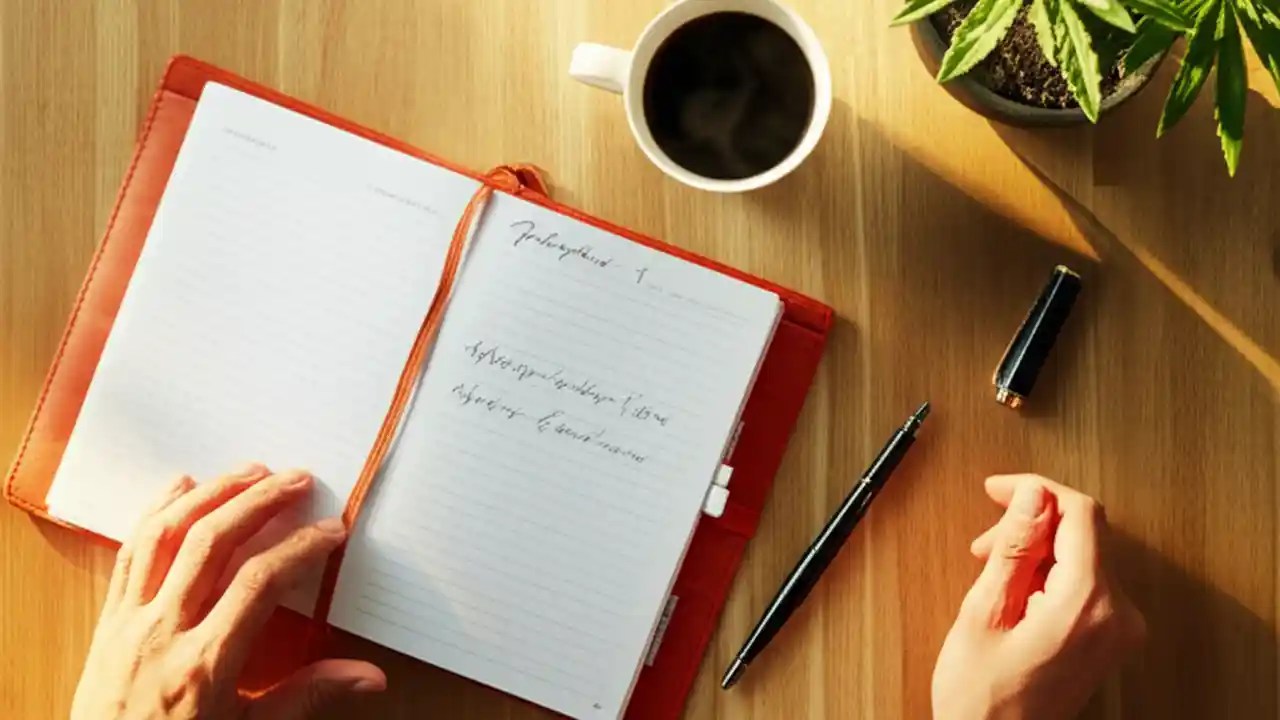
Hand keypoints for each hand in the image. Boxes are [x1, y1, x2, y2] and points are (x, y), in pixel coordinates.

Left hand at [71, 464, 385, 719]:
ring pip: (166, 537)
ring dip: (211, 494)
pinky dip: (155, 513)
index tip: (332, 530)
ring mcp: (129, 621)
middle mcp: (163, 632)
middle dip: (260, 502)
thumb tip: (371, 676)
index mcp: (205, 664)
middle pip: (212, 544)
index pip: (259, 584)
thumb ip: (307, 695)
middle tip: (299, 479)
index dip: (300, 548)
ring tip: (250, 471)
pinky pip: (129, 553)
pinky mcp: (107, 620)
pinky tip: (179, 487)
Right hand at [931, 474, 1144, 719]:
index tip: (998, 489)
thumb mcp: (984, 613)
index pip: (1080, 512)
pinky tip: (1015, 591)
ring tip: (992, 572)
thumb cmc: (983, 698)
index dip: (1036, 490)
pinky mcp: (1111, 638)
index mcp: (1087, 603)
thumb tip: (1030, 496)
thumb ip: (1013, 548)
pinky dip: (1050, 573)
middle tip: (983, 542)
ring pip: (1082, 554)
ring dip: (1036, 550)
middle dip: (1030, 525)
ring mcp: (1119, 629)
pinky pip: (1087, 582)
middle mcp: (1117, 615)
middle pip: (1082, 532)